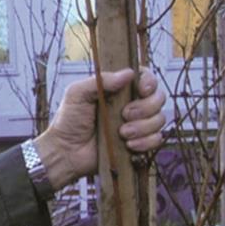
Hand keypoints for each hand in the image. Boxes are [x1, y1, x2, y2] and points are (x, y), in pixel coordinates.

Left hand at [34, 68, 166, 191]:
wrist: (66, 152)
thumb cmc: (68, 121)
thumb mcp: (77, 94)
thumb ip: (100, 81)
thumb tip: (129, 73)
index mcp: (118, 90)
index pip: (145, 78)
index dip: (149, 82)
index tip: (142, 90)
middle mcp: (131, 104)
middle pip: (158, 98)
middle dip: (145, 108)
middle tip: (124, 115)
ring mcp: (136, 124)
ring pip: (159, 119)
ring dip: (143, 127)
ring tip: (122, 133)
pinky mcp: (138, 142)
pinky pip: (156, 139)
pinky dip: (145, 142)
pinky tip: (128, 145)